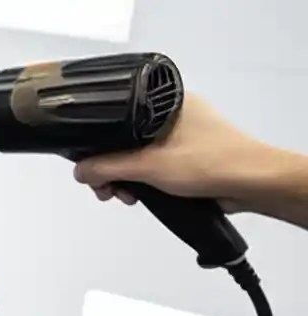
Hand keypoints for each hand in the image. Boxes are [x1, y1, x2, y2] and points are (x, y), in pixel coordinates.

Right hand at [73, 95, 278, 211]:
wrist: (252, 182)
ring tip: (127, 196)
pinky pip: (156, 164)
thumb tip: (80, 171)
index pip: (115, 118)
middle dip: (111, 169)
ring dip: (128, 178)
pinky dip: (146, 180)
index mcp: (165, 101)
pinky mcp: (190, 154)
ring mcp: (183, 134)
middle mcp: (173, 113)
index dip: (97, 146)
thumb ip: (108, 168)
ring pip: (139, 155)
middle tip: (107, 190)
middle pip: (124, 139)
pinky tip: (143, 195)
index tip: (91, 169)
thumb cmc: (212, 162)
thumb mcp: (147, 166)